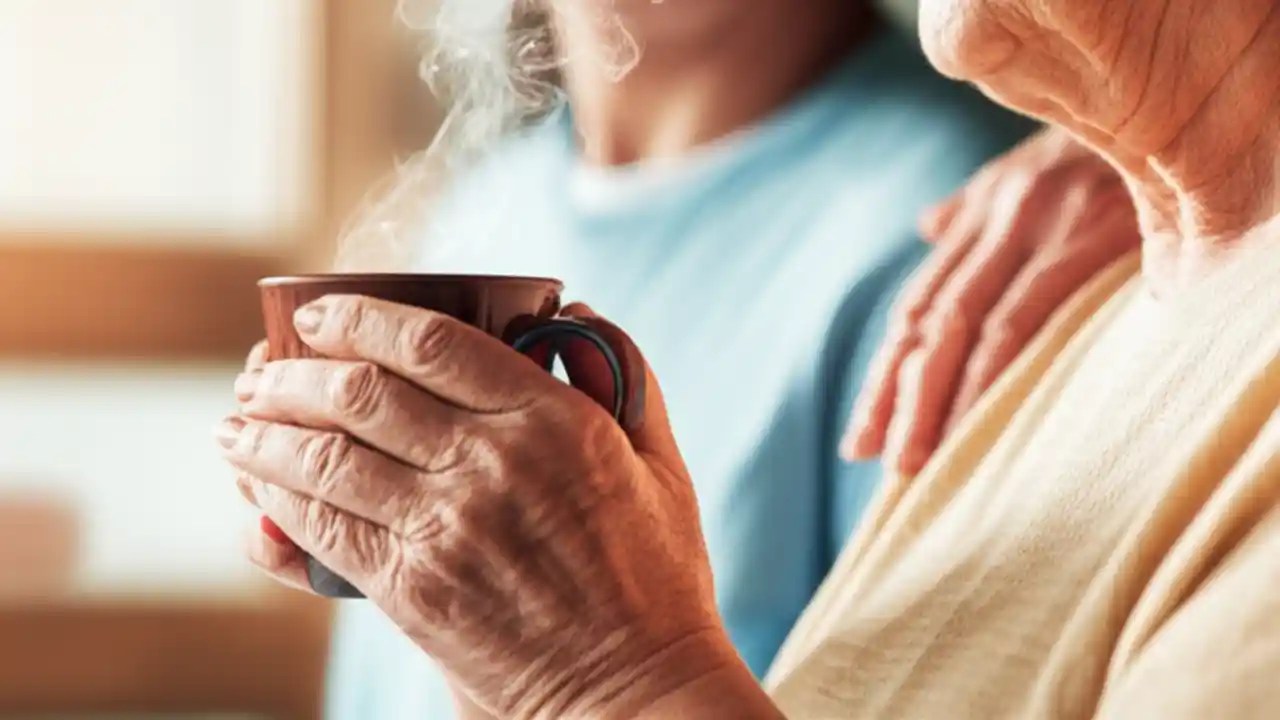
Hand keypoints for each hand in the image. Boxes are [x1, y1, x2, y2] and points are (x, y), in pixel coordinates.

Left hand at [217, 297, 777, 718]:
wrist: (636, 686)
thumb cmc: (655, 575)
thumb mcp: (662, 463)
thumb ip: (624, 375)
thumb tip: (572, 312)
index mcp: (554, 422)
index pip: (433, 343)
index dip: (360, 317)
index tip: (318, 313)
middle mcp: (492, 465)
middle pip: (362, 392)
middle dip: (295, 371)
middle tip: (263, 367)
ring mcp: (447, 529)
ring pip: (327, 456)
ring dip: (266, 431)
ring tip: (237, 420)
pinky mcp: (414, 589)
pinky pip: (324, 529)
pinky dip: (276, 499)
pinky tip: (255, 483)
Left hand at [844, 127, 1139, 474]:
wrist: (1159, 104)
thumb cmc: (1094, 154)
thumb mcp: (1023, 171)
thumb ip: (970, 207)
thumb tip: (927, 226)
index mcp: (978, 218)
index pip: (919, 310)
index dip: (885, 375)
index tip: (860, 436)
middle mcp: (994, 223)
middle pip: (929, 324)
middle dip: (894, 395)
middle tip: (873, 455)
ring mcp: (1036, 229)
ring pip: (965, 325)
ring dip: (934, 396)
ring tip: (914, 458)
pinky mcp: (1086, 238)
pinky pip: (1027, 315)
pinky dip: (993, 370)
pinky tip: (978, 418)